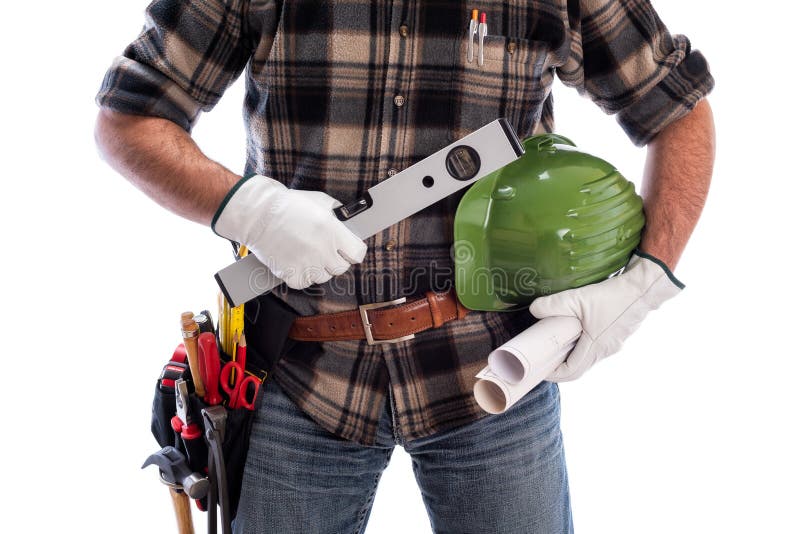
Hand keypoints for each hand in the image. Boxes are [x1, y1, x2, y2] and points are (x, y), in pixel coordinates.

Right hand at [212, 175, 366, 288]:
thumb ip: (339, 216)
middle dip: (336, 258)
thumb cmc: (289, 204)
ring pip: (323, 276)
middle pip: (341, 267)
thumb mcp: (322, 201)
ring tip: (307, 253)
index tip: (348, 248)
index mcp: (333, 231)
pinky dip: (301, 276)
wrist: (259, 213)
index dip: (354, 250)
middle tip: (324, 249)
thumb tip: (350, 226)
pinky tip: (297, 262)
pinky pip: (305, 283)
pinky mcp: (291, 274)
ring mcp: (307, 264)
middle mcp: (322, 250)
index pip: (358, 253)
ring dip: (318, 267)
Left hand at [529, 251, 682, 381]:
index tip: (540, 369)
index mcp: (595, 347)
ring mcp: (613, 344)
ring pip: (589, 357)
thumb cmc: (613, 297)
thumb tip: (534, 310)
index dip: (554, 374)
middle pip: (579, 367)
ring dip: (572, 355)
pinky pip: (597, 348)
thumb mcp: (578, 298)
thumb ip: (553, 305)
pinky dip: (583, 345)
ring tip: (557, 344)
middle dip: (561, 366)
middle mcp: (605, 351)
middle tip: (545, 357)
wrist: (644, 289)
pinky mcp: (618, 336)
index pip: (571, 371)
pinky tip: (576, 332)